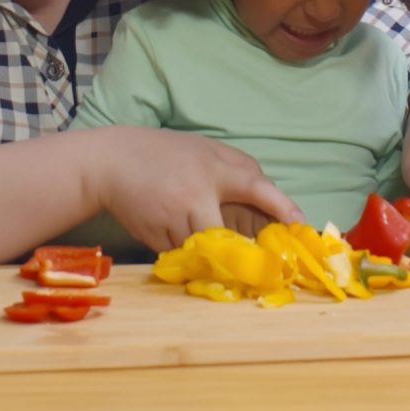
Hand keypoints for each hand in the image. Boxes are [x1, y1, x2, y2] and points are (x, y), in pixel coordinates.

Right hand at [88, 127, 301, 251]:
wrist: (109, 162)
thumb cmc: (163, 153)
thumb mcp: (204, 149)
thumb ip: (237, 168)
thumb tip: (271, 196)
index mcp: (211, 169)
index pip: (253, 185)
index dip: (280, 204)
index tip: (300, 223)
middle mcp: (194, 194)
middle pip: (226, 236)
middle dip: (237, 251)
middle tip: (252, 262)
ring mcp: (172, 217)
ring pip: (203, 251)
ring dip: (209, 254)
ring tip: (206, 246)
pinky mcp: (154, 235)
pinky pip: (181, 255)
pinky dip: (186, 253)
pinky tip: (174, 235)